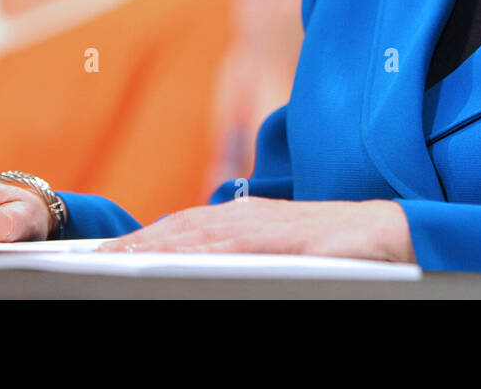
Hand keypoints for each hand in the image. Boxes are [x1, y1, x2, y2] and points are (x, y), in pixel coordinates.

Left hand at [97, 197, 415, 261]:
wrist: (388, 232)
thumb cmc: (338, 247)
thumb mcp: (282, 248)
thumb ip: (245, 252)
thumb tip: (207, 267)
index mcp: (245, 216)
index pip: (182, 227)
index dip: (142, 238)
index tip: (105, 253)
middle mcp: (247, 214)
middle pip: (178, 229)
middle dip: (133, 243)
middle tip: (92, 259)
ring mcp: (262, 224)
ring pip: (194, 235)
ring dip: (151, 246)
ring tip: (114, 261)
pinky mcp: (280, 238)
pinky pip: (229, 246)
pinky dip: (195, 252)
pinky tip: (172, 261)